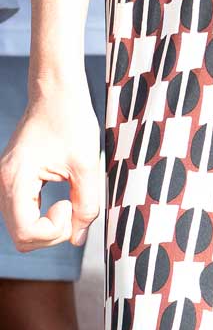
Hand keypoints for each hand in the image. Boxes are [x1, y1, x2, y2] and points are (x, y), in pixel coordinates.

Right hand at [0, 83, 102, 249]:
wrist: (57, 90)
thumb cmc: (71, 119)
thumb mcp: (86, 163)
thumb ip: (87, 203)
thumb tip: (80, 238)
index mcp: (16, 179)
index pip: (25, 233)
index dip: (54, 231)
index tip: (71, 206)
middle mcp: (4, 184)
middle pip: (21, 236)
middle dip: (52, 233)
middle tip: (74, 207)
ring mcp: (7, 182)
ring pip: (21, 227)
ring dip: (48, 225)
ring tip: (70, 201)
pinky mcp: (15, 179)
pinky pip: (24, 212)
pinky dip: (43, 215)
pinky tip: (63, 198)